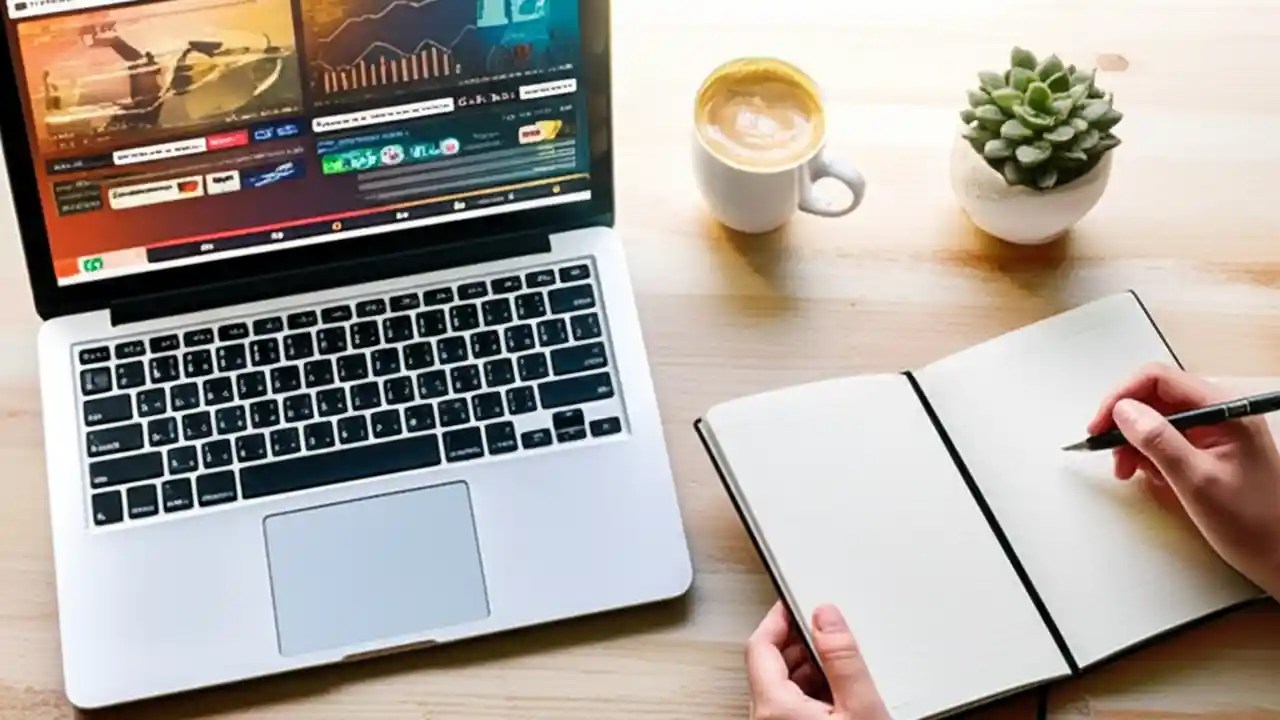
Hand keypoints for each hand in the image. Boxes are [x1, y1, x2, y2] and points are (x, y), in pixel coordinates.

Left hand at [745, 601, 889, 719]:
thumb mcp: (860, 708)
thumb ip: (843, 660)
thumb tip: (827, 617)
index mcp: (773, 706)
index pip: (759, 645)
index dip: (778, 618)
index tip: (794, 602)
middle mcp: (765, 718)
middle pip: (769, 663)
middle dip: (797, 642)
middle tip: (822, 626)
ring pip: (779, 684)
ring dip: (805, 667)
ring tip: (835, 659)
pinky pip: (789, 703)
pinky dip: (808, 690)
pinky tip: (836, 690)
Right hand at [1089, 363, 1279, 597]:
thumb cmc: (1254, 523)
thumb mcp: (1197, 481)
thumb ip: (1159, 442)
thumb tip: (1124, 411)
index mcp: (1225, 409)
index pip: (1159, 379)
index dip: (1122, 398)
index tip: (1100, 425)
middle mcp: (1220, 413)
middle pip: (1155, 397)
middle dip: (1126, 424)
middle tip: (1110, 453)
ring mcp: (1215, 430)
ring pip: (1156, 418)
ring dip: (1134, 442)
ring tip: (1129, 471)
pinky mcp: (1208, 448)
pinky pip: (1167, 439)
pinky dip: (1149, 455)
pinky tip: (1151, 475)